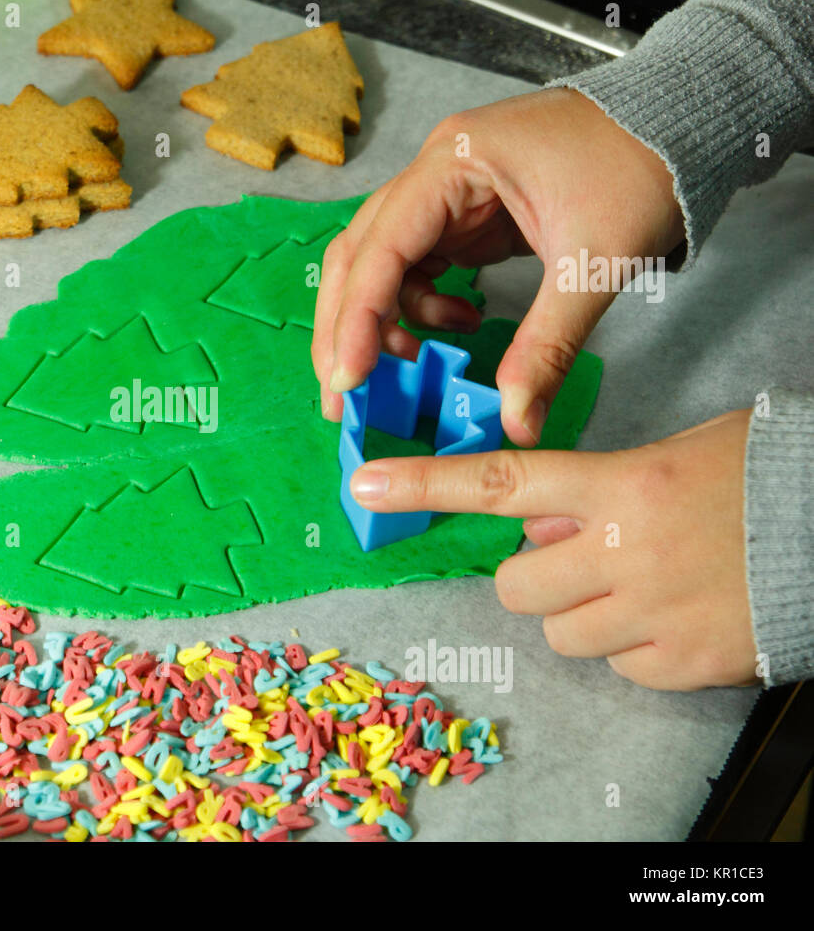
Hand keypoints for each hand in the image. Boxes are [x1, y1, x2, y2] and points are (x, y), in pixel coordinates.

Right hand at [313, 87, 684, 446]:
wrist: (683, 122)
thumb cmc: (641, 165)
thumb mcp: (594, 263)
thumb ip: (547, 347)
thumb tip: (517, 423)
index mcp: (453, 162)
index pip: (379, 249)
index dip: (355, 320)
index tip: (347, 382)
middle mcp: (435, 171)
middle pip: (359, 256)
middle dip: (347, 329)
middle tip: (344, 395)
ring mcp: (447, 191)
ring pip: (382, 264)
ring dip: (384, 321)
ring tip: (416, 362)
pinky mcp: (465, 213)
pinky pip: (419, 267)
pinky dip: (421, 307)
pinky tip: (459, 324)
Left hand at [349, 410, 757, 690]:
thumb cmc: (759, 473)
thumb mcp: (667, 458)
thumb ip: (594, 493)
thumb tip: (541, 533)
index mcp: (618, 484)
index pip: (499, 482)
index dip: (425, 483)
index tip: (365, 485)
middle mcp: (624, 550)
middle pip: (516, 586)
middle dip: (534, 577)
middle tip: (578, 558)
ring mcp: (655, 611)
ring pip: (562, 634)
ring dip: (584, 614)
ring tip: (638, 584)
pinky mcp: (689, 660)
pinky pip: (620, 667)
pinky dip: (634, 647)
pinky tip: (674, 614)